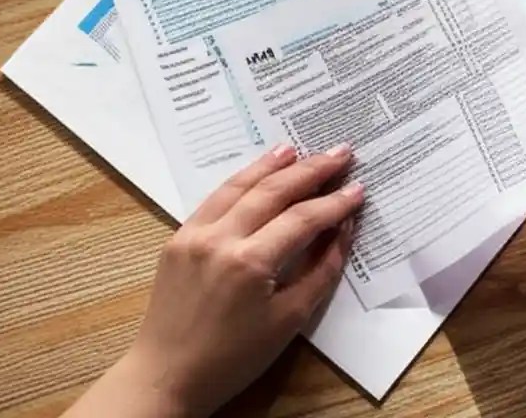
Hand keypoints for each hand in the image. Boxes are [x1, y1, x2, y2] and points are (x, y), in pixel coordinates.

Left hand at [67, 144, 363, 417]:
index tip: (358, 188)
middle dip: (311, 170)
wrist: (166, 376)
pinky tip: (258, 172)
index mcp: (250, 263)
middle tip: (340, 152)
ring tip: (299, 149)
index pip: (302, 219)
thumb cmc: (234, 358)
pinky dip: (240, 181)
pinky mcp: (178, 239)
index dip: (335, 202)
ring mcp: (193, 235)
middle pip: (273, 191)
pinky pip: (214, 199)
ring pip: (238, 186)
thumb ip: (321, 269)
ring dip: (271, 165)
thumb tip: (343, 229)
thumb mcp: (289, 319)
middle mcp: (219, 239)